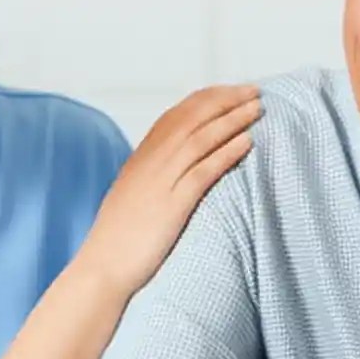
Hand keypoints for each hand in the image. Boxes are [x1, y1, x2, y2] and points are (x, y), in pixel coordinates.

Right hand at [79, 84, 260, 296]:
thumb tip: (177, 166)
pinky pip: (203, 170)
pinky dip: (226, 152)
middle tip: (254, 91)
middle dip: (226, 100)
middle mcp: (150, 161)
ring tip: (257, 109)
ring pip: (200, 137)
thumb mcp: (135, 195)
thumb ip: (154, 175)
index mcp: (142, 157)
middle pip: (192, 117)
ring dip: (232, 119)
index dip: (208, 98)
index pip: (178, 113)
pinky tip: (247, 142)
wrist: (102, 267)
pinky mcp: (172, 205)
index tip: (232, 91)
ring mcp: (160, 181)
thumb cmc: (120, 238)